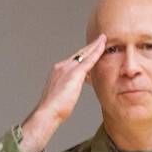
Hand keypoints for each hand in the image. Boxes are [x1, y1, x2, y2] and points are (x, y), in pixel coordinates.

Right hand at [19, 34, 105, 151]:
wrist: (48, 111)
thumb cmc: (54, 109)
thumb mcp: (61, 95)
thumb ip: (67, 89)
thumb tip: (71, 91)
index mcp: (57, 71)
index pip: (73, 60)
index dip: (82, 54)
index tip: (89, 50)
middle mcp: (62, 66)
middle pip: (79, 54)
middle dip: (89, 46)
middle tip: (99, 39)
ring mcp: (68, 68)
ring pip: (84, 53)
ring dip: (94, 46)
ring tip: (102, 39)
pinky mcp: (75, 73)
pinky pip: (89, 59)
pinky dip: (97, 51)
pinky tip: (103, 45)